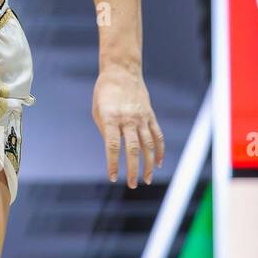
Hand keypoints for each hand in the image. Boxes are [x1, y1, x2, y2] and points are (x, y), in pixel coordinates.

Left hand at [92, 65, 163, 187]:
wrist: (121, 72)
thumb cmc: (104, 93)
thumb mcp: (97, 111)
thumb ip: (106, 131)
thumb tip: (114, 151)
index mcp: (111, 118)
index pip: (113, 146)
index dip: (113, 163)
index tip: (112, 177)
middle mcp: (128, 119)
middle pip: (133, 149)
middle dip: (133, 169)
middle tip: (132, 184)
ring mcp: (141, 118)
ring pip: (148, 145)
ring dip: (148, 164)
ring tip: (146, 179)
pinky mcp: (150, 116)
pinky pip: (158, 136)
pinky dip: (159, 151)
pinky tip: (158, 163)